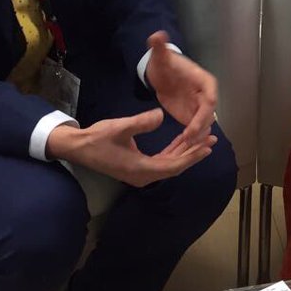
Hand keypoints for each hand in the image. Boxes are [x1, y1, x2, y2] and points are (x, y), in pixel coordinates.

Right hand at [46, 110, 215, 186]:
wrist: (78, 147)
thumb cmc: (98, 138)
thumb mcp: (120, 127)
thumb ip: (142, 122)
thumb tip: (160, 115)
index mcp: (141, 169)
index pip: (173, 165)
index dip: (192, 156)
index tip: (207, 146)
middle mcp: (143, 175)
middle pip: (175, 166)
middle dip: (193, 153)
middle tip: (211, 140)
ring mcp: (140, 173)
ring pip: (169, 164)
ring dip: (185, 152)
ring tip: (202, 140)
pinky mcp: (137, 168)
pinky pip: (161, 161)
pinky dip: (173, 151)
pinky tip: (181, 141)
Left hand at [145, 31, 218, 147]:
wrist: (160, 73)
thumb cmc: (163, 64)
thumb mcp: (160, 57)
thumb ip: (159, 47)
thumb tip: (157, 35)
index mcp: (204, 81)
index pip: (210, 98)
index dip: (203, 113)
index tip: (191, 126)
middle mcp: (206, 95)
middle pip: (209, 115)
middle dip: (200, 129)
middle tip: (187, 141)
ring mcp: (200, 106)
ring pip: (205, 125)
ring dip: (197, 136)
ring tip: (184, 147)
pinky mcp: (192, 115)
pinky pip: (196, 129)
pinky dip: (191, 138)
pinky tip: (181, 147)